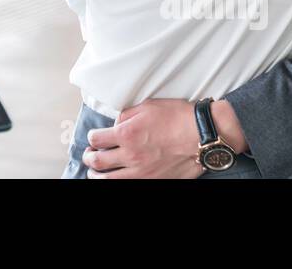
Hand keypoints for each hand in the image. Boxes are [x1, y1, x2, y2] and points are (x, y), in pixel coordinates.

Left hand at [81, 99, 247, 177]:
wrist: (202, 135)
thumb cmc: (178, 117)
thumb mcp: (147, 106)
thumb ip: (126, 115)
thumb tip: (116, 123)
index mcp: (127, 133)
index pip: (96, 139)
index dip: (92, 137)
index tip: (94, 137)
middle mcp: (131, 154)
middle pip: (97, 161)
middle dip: (89, 158)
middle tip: (89, 155)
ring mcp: (141, 171)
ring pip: (108, 179)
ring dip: (97, 174)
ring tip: (96, 171)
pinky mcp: (153, 181)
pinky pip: (128, 185)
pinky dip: (117, 182)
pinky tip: (116, 178)